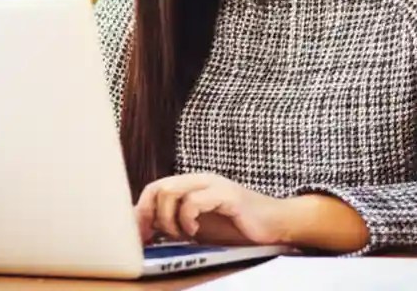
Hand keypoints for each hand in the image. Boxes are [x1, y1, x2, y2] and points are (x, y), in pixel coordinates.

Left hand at [135, 172, 287, 245]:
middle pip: (157, 188)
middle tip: (156, 237)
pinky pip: (194, 201)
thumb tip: (147, 230)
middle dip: (150, 216)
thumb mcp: (199, 227)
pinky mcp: (226, 194)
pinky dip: (188, 218)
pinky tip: (196, 232)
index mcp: (190, 185)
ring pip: (171, 191)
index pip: (154, 189)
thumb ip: (175, 223)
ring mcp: (213, 184)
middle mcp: (199, 180)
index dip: (141, 211)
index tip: (140, 236)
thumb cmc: (238, 227)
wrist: (276, 224)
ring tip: (182, 234)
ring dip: (169, 218)